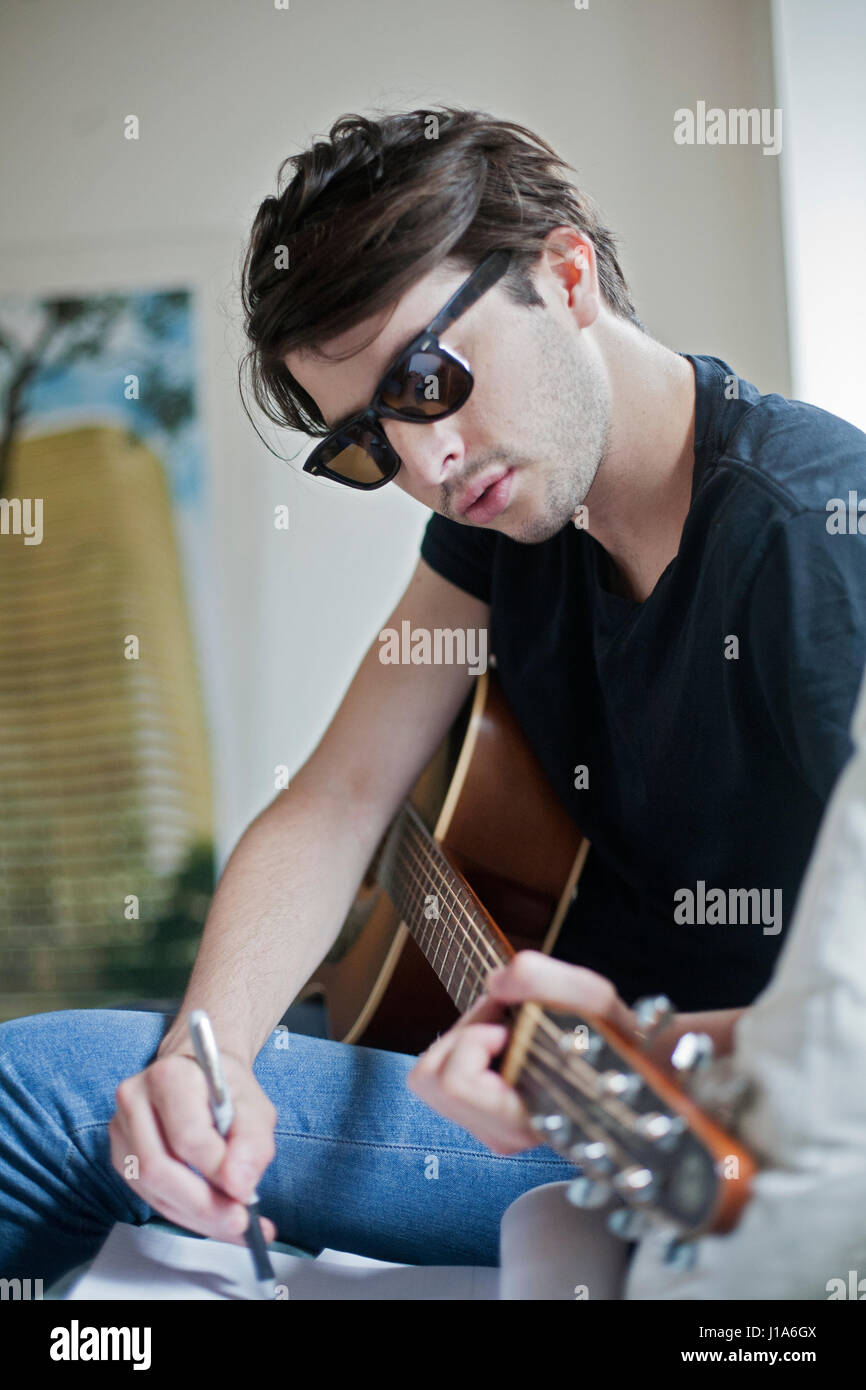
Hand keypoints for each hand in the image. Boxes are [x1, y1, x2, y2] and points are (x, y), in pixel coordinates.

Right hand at [109, 1046, 278, 1245]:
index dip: (217, 1170)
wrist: (200, 1076)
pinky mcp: (122, 1156)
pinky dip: (184, 1214)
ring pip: (151, 1188)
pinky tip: (212, 1217)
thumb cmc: (226, 1089)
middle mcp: (135, 1099)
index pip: (187, 1136)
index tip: (245, 1191)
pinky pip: (150, 1196)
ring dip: (195, 1216)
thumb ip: (252, 1143)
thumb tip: (238, 1186)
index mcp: (170, 1075)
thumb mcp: (254, 1107)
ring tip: (232, 1224)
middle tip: (239, 1222)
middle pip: (158, 1167)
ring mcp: (122, 1129)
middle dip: (203, 1205)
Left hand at [408, 951, 639, 1154]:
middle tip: (503, 1024)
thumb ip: (545, 979)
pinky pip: (443, 1074)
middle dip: (462, 1035)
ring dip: (461, 1040)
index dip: (475, 1038)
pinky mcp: (482, 1116)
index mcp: (523, 1121)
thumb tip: (496, 982)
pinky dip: (465, 1047)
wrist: (632, 1068)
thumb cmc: (613, 1038)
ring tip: (504, 1031)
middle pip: (428, 1076)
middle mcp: (502, 1136)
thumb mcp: (591, 997)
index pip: (454, 1080)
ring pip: (428, 1076)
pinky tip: (502, 1041)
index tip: (512, 1029)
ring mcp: (489, 1130)